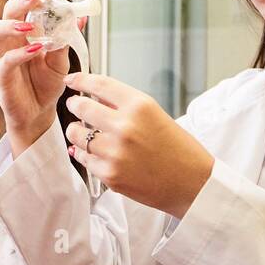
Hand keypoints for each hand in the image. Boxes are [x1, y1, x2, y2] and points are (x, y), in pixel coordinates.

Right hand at [0, 0, 85, 154]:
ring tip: (31, 24)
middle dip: (19, 2)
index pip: (21, 8)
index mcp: (22, 35)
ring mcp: (2, 59)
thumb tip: (79, 18)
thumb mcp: (61, 60)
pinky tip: (35, 50)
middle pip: (4, 14)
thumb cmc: (46, 85)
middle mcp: (9, 43)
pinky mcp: (1, 78)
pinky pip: (5, 61)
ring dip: (11, 24)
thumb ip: (65, 40)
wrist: (39, 113)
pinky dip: (19, 53)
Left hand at [63, 72, 214, 218]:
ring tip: (84, 133)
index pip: (100, 84)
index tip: (72, 80)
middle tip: (74, 105)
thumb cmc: (178, 149)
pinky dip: (86, 154)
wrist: (192, 184)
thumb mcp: (156, 115)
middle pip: (81, 107)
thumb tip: (95, 97)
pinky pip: (84, 159)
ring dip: (77, 132)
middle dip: (74, 105)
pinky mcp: (109, 175)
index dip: (80, 80)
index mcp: (140, 106)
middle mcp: (125, 127)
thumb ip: (125, 105)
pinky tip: (94, 153)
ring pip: (76, 134)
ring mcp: (115, 152)